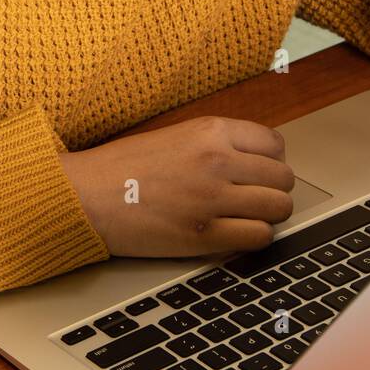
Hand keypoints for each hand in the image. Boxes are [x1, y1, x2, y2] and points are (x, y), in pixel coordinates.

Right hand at [58, 116, 293, 257]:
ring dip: (268, 215)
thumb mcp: (176, 136)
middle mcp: (219, 160)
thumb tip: (254, 161)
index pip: (275, 144)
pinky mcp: (206, 234)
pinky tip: (236, 234)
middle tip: (254, 198)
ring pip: (278, 208)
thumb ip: (216, 143)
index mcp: (211, 131)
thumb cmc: (123, 167)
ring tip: (247, 217)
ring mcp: (214, 199)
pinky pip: (259, 237)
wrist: (87, 196)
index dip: (271, 161)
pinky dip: (254, 238)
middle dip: (273, 190)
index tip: (260, 172)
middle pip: (283, 177)